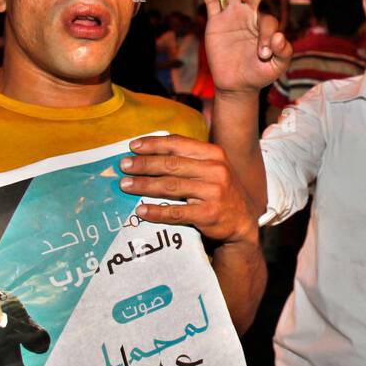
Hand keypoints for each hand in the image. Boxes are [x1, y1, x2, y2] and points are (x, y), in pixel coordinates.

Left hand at [121, 134, 257, 243]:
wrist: (242, 221)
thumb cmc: (220, 190)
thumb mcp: (212, 168)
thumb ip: (189, 157)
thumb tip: (152, 150)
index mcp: (214, 154)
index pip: (179, 144)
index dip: (154, 144)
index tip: (133, 146)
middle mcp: (216, 170)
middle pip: (172, 164)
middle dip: (144, 164)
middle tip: (124, 166)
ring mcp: (214, 192)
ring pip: (171, 187)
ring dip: (145, 185)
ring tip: (125, 185)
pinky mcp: (209, 214)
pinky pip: (177, 212)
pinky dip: (157, 212)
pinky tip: (141, 211)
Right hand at [202, 0, 292, 97]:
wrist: (237, 85)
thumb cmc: (259, 74)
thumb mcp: (278, 66)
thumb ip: (284, 52)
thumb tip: (279, 37)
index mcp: (265, 23)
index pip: (267, 19)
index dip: (267, 35)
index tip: (265, 54)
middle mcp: (249, 15)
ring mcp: (232, 17)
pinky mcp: (215, 23)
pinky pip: (213, 2)